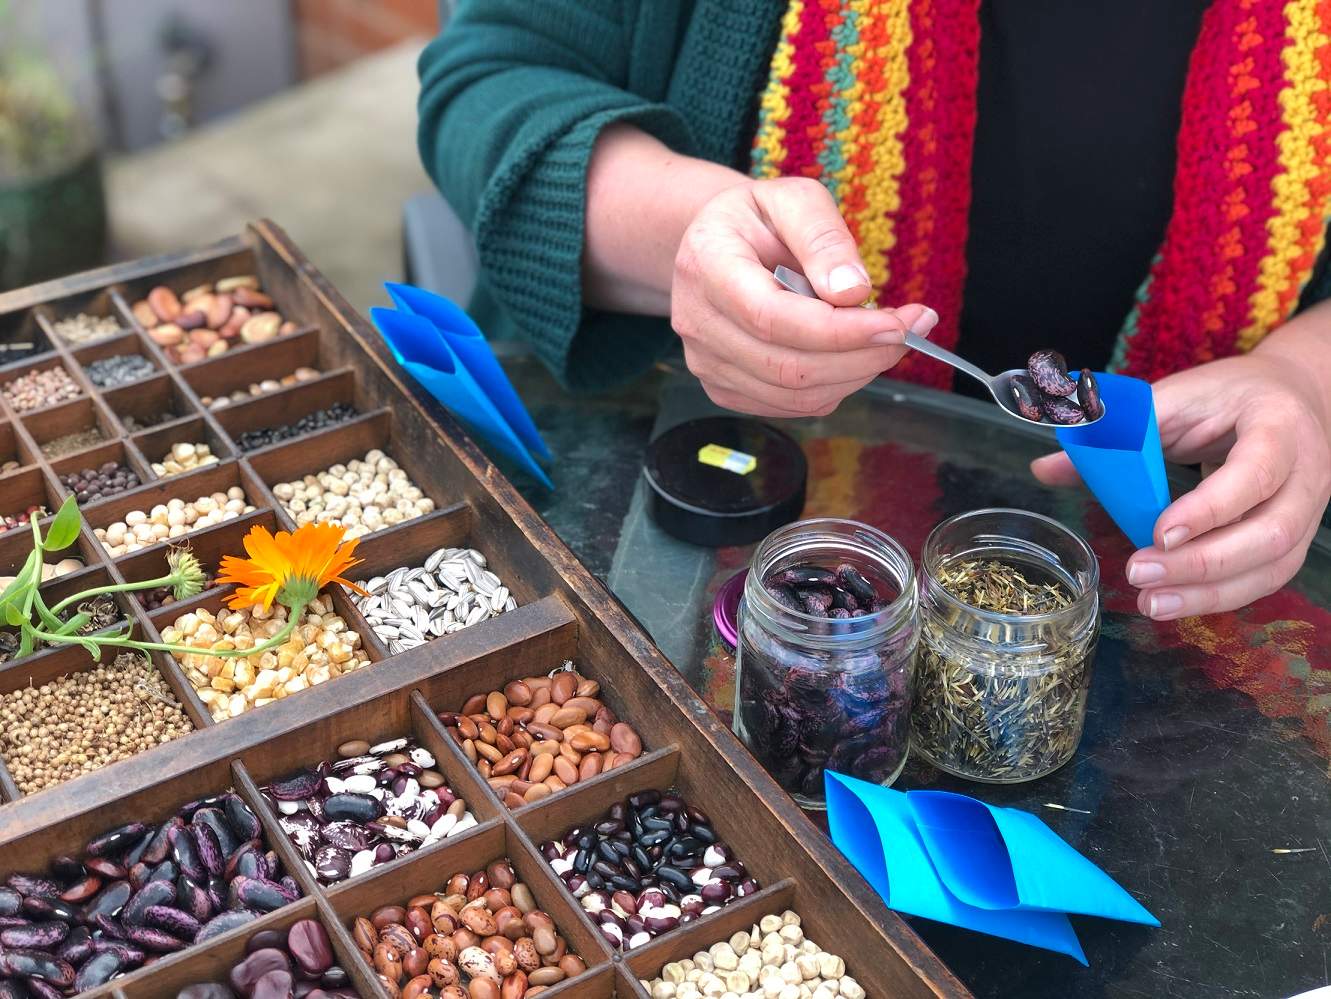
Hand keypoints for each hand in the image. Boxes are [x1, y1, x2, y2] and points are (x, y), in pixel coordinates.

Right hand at [671, 177, 937, 417]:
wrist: (718, 245)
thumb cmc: (759, 219)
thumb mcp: (793, 198)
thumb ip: (822, 236)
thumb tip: (852, 292)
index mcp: (706, 265)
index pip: (771, 317)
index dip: (839, 331)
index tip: (897, 323)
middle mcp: (697, 322)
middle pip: (787, 366)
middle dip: (862, 356)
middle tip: (913, 328)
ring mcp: (705, 362)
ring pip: (794, 394)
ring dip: (856, 374)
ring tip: (889, 337)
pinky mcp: (723, 388)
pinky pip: (791, 405)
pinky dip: (836, 386)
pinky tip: (854, 354)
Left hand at [1032, 353, 1330, 618]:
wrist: (1292, 397)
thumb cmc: (1228, 397)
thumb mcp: (1174, 398)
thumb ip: (1115, 431)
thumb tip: (1045, 468)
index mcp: (1280, 425)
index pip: (1255, 472)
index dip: (1210, 508)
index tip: (1159, 532)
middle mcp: (1307, 473)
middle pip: (1270, 533)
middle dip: (1203, 562)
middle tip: (1139, 572)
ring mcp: (1307, 512)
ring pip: (1272, 566)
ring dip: (1209, 592)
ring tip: (1150, 602)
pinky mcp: (1295, 539)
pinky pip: (1264, 578)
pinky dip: (1219, 596)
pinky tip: (1174, 602)